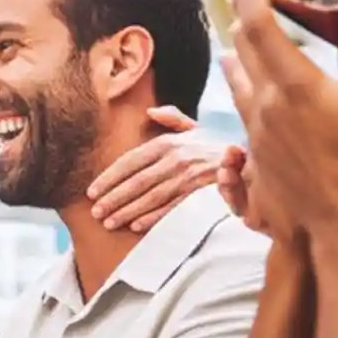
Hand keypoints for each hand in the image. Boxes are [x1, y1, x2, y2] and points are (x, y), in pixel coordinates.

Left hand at [88, 106, 224, 231]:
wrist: (245, 164)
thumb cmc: (213, 148)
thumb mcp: (194, 128)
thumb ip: (172, 118)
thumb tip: (151, 111)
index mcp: (168, 143)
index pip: (130, 161)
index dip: (109, 177)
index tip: (92, 191)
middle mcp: (175, 160)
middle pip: (136, 182)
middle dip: (113, 197)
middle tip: (95, 212)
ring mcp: (186, 179)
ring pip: (150, 197)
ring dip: (127, 211)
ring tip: (108, 221)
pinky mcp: (198, 196)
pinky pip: (170, 209)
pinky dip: (152, 218)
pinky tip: (135, 226)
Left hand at [222, 0, 337, 245]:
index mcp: (295, 86)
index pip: (258, 26)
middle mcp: (266, 105)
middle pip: (243, 50)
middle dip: (244, 19)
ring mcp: (258, 132)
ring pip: (236, 81)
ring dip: (238, 55)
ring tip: (238, 41)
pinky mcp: (259, 155)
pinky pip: (242, 110)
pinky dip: (244, 88)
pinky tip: (250, 92)